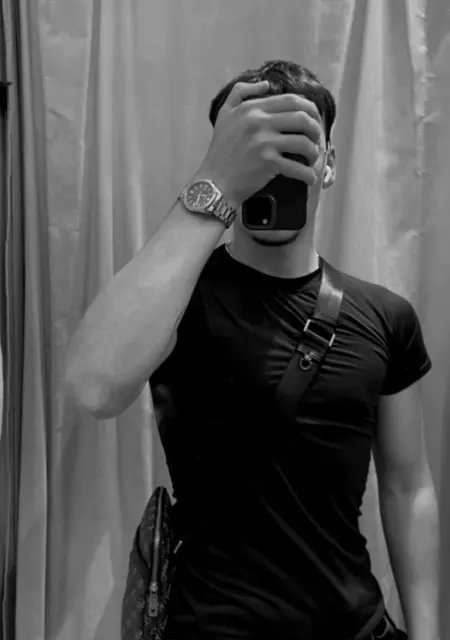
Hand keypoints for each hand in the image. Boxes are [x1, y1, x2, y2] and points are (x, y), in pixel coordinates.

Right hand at [196, 80, 322, 207]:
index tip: (315, 120)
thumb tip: (266, 85)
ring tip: (312, 160)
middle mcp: (258, 121)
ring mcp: (264, 142)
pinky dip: (308, 174)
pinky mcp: (268, 163)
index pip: (291, 100)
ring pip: (304, 143)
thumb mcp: (224, 115)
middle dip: (316, 130)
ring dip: (314, 152)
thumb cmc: (220, 152)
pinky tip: (309, 178)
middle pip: (302, 119)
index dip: (310, 109)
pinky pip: (297, 167)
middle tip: (317, 140)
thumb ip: (240, 93)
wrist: (213, 183)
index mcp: (251, 108)